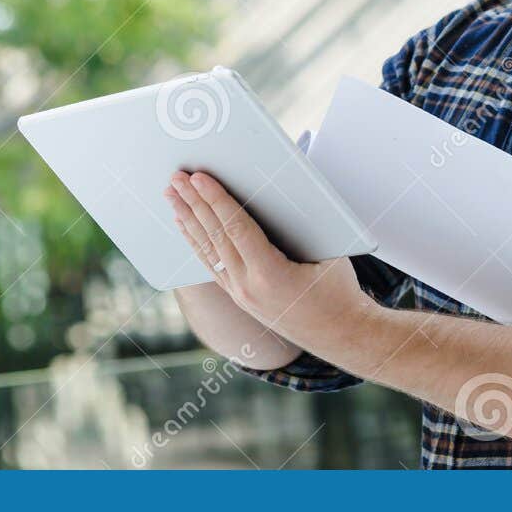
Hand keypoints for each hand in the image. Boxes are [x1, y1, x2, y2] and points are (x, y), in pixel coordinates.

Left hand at [164, 169, 368, 348]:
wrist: (340, 334)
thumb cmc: (339, 290)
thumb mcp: (327, 254)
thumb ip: (302, 225)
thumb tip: (281, 188)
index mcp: (270, 276)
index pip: (236, 228)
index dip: (216, 200)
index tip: (199, 177)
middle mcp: (248, 288)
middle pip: (215, 236)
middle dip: (194, 202)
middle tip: (177, 177)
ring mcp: (240, 295)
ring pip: (207, 250)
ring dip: (188, 218)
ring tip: (171, 194)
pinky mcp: (239, 297)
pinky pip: (211, 264)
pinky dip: (196, 240)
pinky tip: (185, 224)